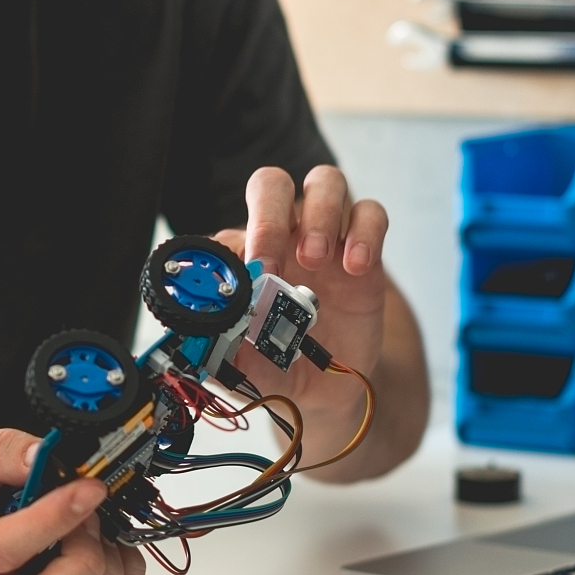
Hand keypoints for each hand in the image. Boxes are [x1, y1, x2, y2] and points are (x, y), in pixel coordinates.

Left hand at [216, 165, 389, 442]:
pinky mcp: (365, 251)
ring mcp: (325, 238)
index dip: (230, 250)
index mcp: (243, 258)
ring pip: (326, 182)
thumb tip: (202, 333)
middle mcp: (282, 237)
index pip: (230, 230)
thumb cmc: (274, 365)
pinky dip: (365, 232)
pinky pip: (371, 214)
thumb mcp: (243, 363)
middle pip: (273, 184)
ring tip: (315, 258)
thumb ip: (223, 346)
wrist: (325, 391)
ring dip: (319, 214)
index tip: (240, 280)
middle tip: (270, 259)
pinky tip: (355, 267)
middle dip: (269, 213)